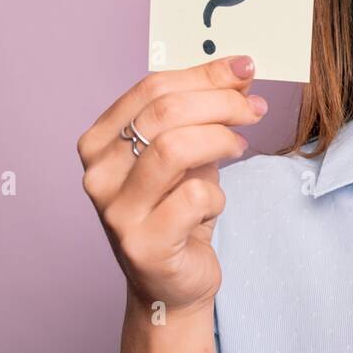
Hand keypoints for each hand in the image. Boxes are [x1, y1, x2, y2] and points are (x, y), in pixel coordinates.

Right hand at [76, 55, 268, 315]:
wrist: (171, 284)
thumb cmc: (178, 211)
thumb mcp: (187, 154)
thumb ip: (203, 113)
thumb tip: (239, 73)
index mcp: (99, 142)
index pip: (151, 87)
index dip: (204, 73)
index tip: (244, 69)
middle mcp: (98, 174)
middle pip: (164, 112)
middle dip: (221, 102)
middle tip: (255, 109)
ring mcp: (116, 211)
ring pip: (173, 148)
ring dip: (220, 140)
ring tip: (241, 146)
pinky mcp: (142, 244)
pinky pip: (193, 198)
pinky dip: (216, 195)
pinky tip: (214, 204)